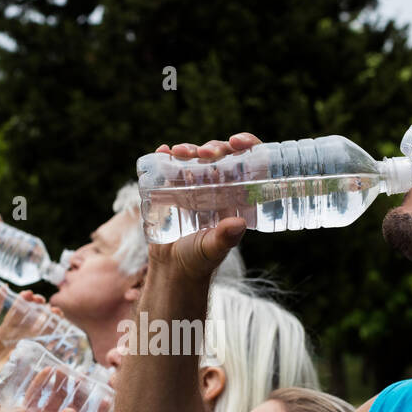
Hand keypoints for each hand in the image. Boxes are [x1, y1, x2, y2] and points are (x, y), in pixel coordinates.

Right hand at [0, 288, 57, 396]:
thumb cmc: (2, 384)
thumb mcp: (18, 372)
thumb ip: (24, 362)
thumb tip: (35, 353)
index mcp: (29, 346)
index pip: (44, 329)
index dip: (51, 319)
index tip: (57, 311)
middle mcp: (18, 337)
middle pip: (30, 317)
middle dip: (38, 307)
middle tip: (42, 300)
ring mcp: (3, 333)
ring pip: (14, 312)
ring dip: (21, 301)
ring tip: (28, 294)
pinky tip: (3, 289)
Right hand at [148, 133, 259, 277]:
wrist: (172, 269)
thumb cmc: (198, 261)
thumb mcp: (212, 249)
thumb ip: (224, 239)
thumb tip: (238, 224)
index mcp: (236, 196)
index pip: (248, 163)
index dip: (247, 145)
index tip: (238, 142)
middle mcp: (217, 188)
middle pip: (220, 155)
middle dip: (214, 147)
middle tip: (205, 153)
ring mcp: (193, 187)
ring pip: (195, 158)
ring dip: (189, 149)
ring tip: (180, 152)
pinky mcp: (171, 190)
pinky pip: (169, 167)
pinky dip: (165, 156)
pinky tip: (163, 151)